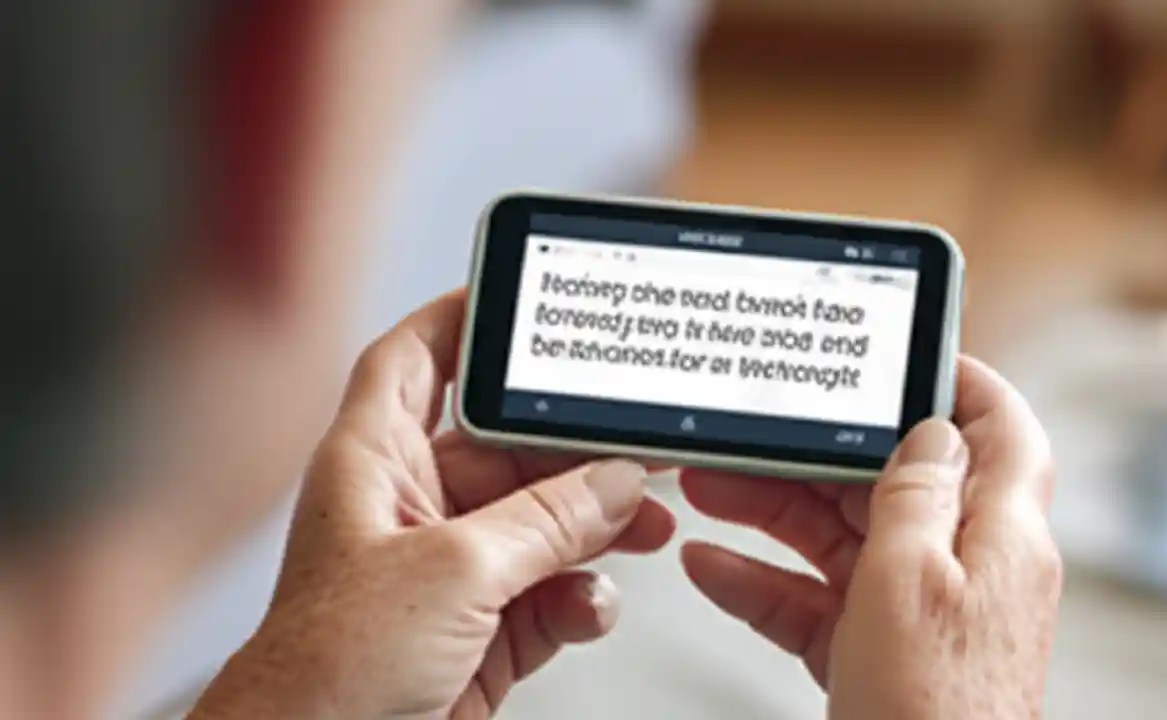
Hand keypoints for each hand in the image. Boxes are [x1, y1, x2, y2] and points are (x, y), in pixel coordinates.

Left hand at [190, 290, 674, 719]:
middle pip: (506, 448)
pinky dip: (582, 597)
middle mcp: (411, 510)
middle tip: (633, 437)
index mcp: (373, 465)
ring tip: (645, 522)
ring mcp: (448, 574)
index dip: (460, 318)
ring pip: (541, 524)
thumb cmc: (324, 675)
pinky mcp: (479, 632)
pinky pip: (550, 593)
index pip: (412, 360)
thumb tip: (615, 485)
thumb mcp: (451, 573)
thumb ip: (545, 523)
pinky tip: (593, 601)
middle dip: (573, 447)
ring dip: (597, 525)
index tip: (519, 295)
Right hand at [680, 356, 1060, 718]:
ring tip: (709, 491)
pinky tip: (712, 567)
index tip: (907, 350)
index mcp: (998, 538)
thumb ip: (916, 496)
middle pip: (891, 483)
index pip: (1001, 432)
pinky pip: (817, 599)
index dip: (961, 381)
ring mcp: (920, 613)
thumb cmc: (934, 715)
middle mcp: (966, 569)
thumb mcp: (911, 582)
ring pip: (844, 538)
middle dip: (816, 456)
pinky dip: (765, 581)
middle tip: (752, 435)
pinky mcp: (878, 652)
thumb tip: (928, 433)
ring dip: (774, 514)